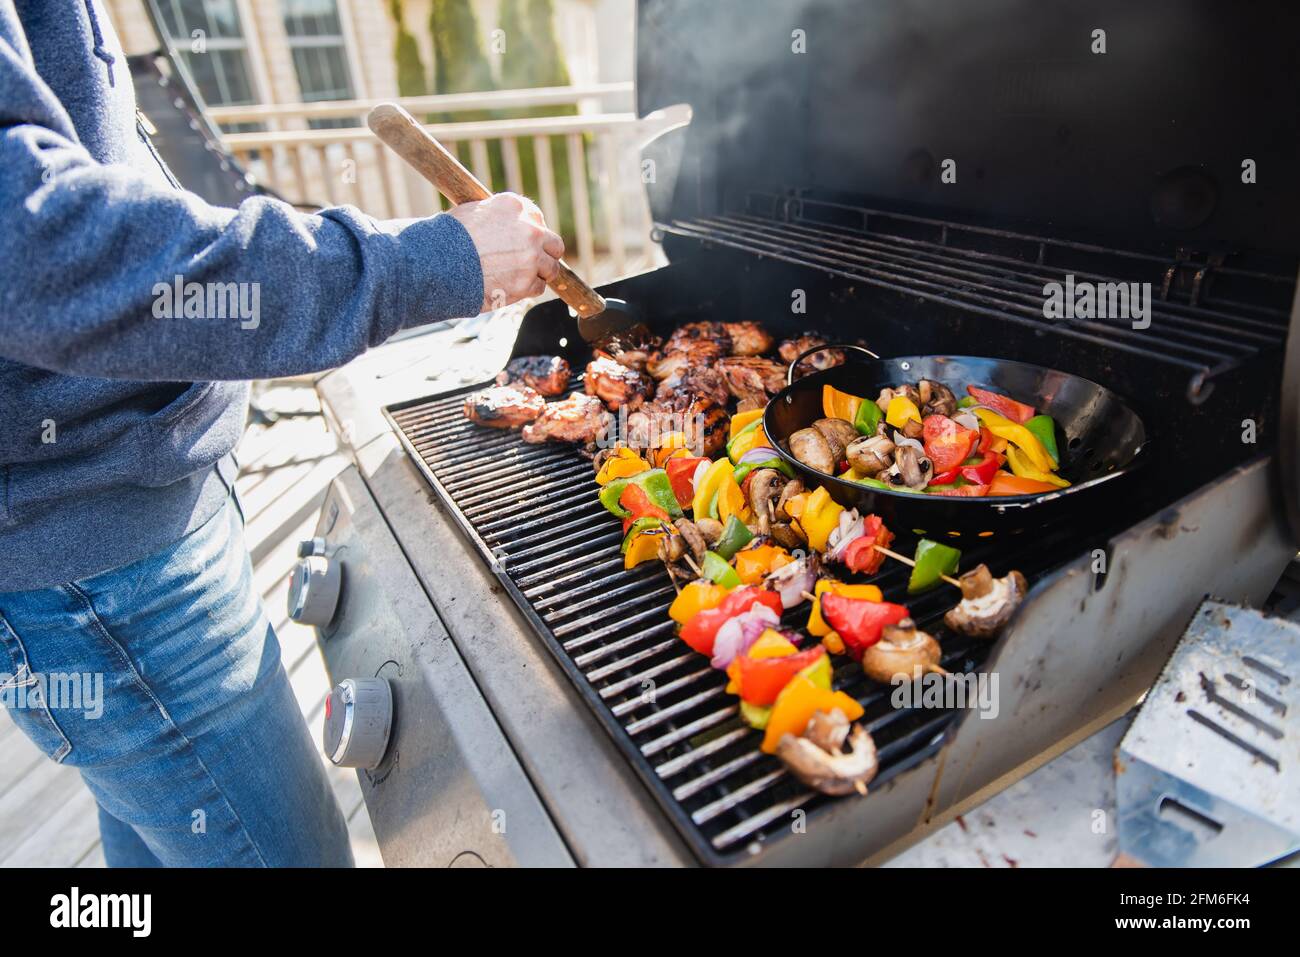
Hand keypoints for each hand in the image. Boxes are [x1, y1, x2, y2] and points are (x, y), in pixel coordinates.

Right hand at [445, 193, 563, 311]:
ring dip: (537, 274)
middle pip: (554, 244)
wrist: (437, 263)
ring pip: (550, 269)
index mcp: (515, 206)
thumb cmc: (448, 238)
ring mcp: (531, 257)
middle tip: (530, 263)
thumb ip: (496, 217)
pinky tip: (508, 287)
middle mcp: (529, 229)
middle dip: (544, 254)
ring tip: (516, 277)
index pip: (536, 218)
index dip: (531, 233)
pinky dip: (525, 290)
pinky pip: (538, 287)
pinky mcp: (527, 282)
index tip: (525, 242)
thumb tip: (504, 226)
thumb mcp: (472, 212)